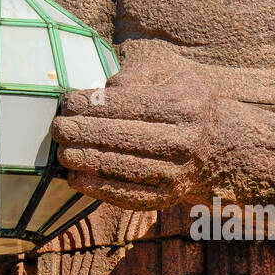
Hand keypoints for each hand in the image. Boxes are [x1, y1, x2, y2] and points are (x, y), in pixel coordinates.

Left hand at [52, 64, 220, 209]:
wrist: (216, 149)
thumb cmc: (181, 104)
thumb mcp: (169, 77)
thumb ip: (136, 76)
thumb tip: (101, 92)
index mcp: (184, 106)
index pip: (130, 105)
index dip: (93, 104)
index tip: (68, 103)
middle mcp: (184, 141)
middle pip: (123, 137)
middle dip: (84, 132)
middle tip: (58, 128)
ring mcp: (176, 174)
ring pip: (122, 168)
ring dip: (86, 161)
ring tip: (62, 152)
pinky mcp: (165, 198)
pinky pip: (127, 194)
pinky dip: (97, 188)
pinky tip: (75, 177)